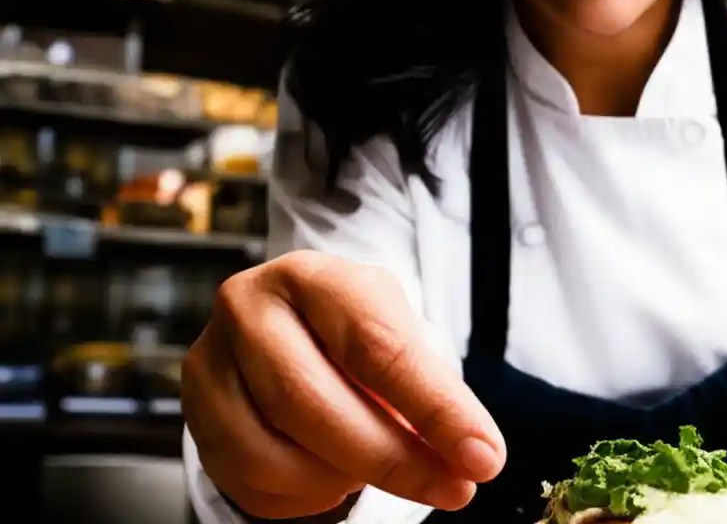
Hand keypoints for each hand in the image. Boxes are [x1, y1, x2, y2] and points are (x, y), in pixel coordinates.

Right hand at [181, 250, 505, 518]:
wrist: (291, 325)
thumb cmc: (356, 331)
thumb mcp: (400, 334)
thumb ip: (430, 388)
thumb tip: (473, 454)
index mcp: (312, 276)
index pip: (375, 346)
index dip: (434, 408)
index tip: (483, 456)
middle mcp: (247, 310)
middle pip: (312, 403)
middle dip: (393, 459)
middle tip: (454, 488)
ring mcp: (209, 365)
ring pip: (271, 455)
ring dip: (341, 480)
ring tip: (385, 469)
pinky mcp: (195, 419)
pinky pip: (249, 485)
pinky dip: (305, 498)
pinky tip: (336, 477)